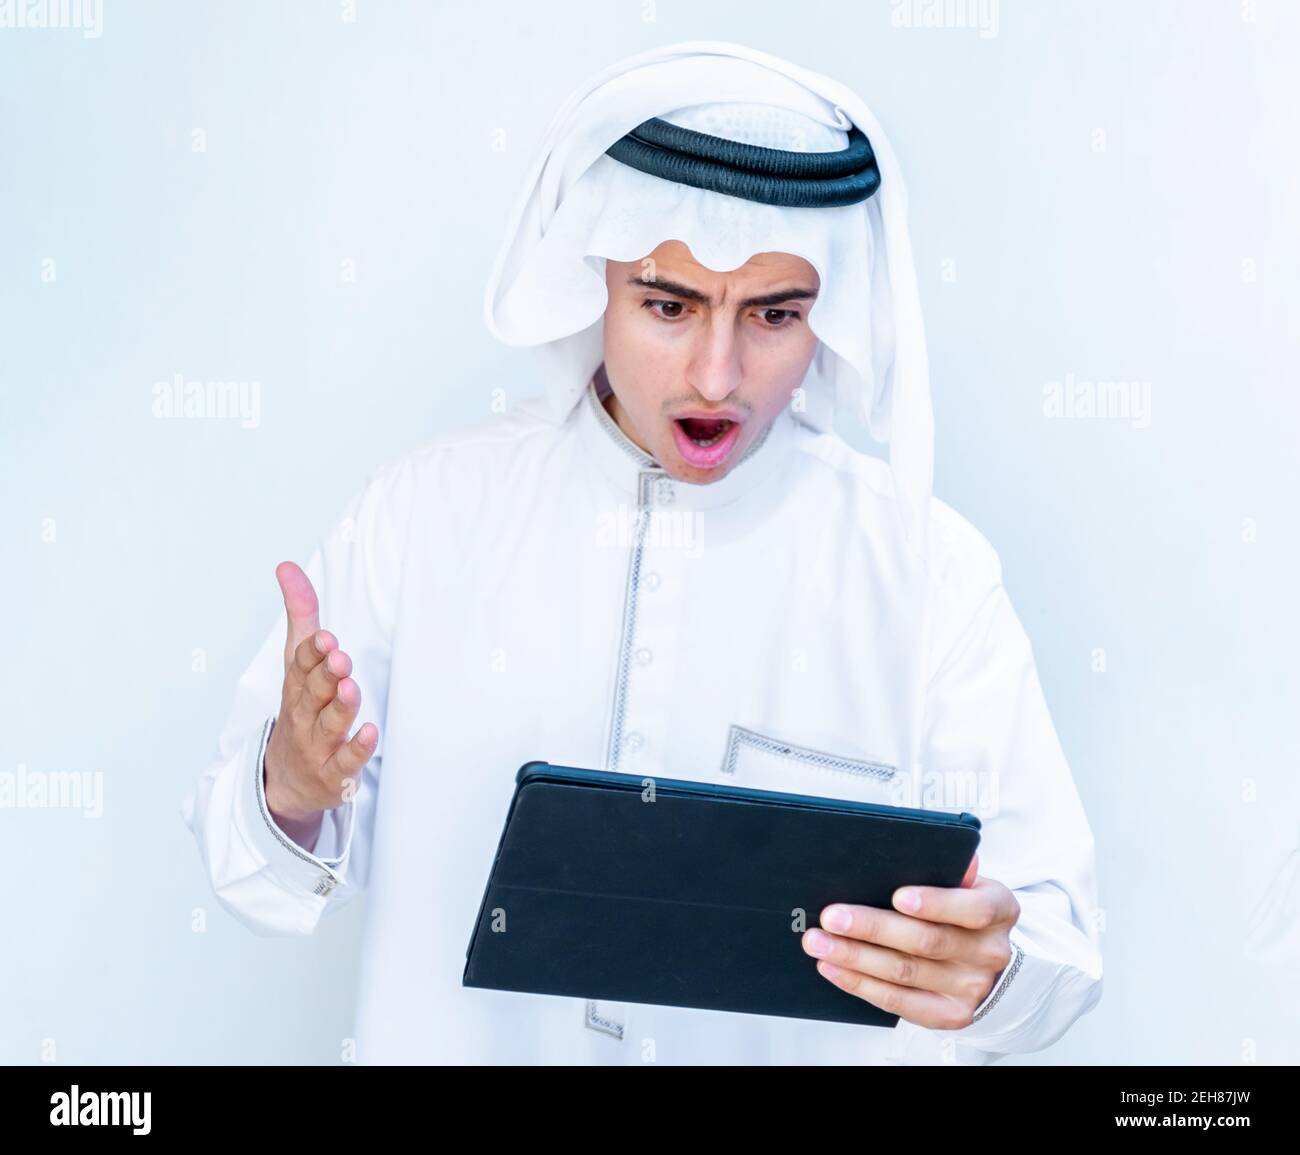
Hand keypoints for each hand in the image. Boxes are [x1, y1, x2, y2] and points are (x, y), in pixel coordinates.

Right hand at [263, 561, 377, 823]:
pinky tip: (370, 732)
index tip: (325, 637)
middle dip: (326, 674)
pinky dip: (357, 748)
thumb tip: (287, 567)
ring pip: (330, 724)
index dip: (313, 652)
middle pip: (314, 692)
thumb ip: (301, 615)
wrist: (285, 781)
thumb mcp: (297, 663)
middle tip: (339, 656)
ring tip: (351, 688)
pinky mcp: (335, 773)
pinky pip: (346, 761)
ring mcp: (318, 744)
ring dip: (341, 706)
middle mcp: (305, 712)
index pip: (301, 665)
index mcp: (298, 685)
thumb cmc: (300, 710)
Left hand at [801, 854, 1020, 1029]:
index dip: (935, 903)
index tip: (897, 896)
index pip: (971, 908)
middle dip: (873, 928)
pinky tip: (833, 968)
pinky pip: (899, 1002)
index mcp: (999, 910)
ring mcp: (971, 988)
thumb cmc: (964, 912)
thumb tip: (926, 844)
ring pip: (904, 972)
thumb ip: (949, 868)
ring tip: (819, 942)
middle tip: (831, 916)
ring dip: (855, 957)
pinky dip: (860, 985)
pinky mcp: (950, 1015)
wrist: (988, 962)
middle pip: (926, 942)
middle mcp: (989, 952)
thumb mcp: (968, 884)